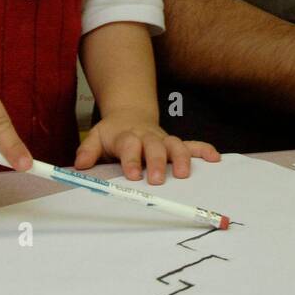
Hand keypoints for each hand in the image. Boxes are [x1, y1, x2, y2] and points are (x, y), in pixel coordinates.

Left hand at [74, 109, 220, 182]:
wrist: (129, 114)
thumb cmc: (112, 133)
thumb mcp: (95, 137)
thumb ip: (87, 151)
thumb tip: (79, 165)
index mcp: (127, 137)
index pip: (129, 146)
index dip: (131, 160)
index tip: (131, 175)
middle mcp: (147, 137)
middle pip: (154, 146)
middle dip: (157, 162)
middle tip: (156, 180)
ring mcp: (163, 139)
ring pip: (176, 145)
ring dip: (181, 158)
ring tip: (184, 175)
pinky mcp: (174, 143)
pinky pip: (192, 145)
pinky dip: (204, 150)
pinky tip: (215, 159)